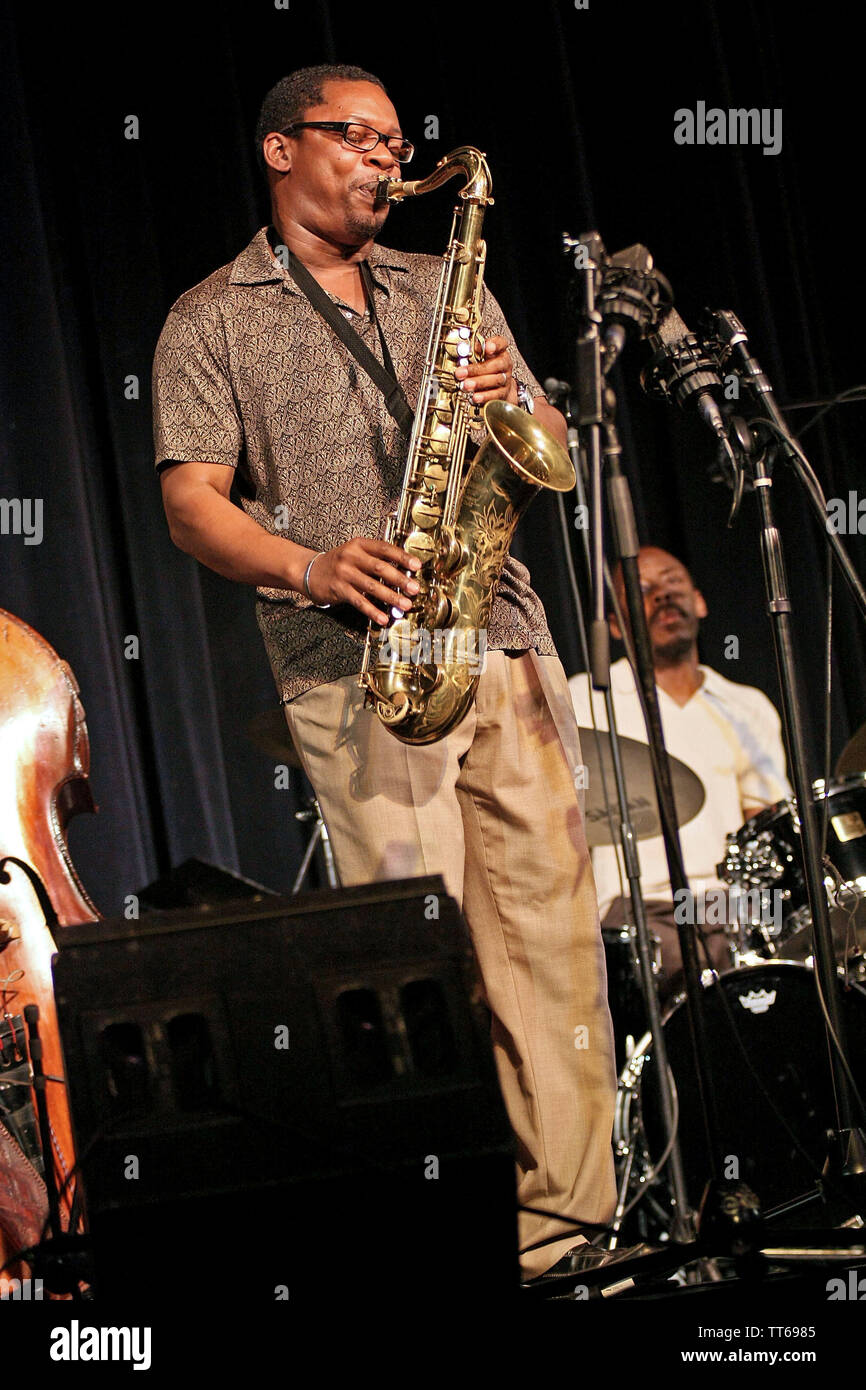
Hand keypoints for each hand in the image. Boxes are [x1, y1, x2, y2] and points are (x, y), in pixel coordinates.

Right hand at [305, 538, 421, 624]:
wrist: (310, 571)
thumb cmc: (339, 564)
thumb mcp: (356, 554)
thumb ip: (376, 560)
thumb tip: (403, 572)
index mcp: (359, 545)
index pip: (385, 548)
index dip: (402, 557)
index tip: (417, 565)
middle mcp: (351, 556)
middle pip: (380, 567)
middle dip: (400, 579)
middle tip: (414, 588)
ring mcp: (344, 572)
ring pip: (371, 585)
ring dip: (390, 596)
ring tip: (404, 604)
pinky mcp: (338, 588)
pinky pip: (359, 601)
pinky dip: (372, 611)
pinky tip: (383, 618)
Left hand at [454, 335, 518, 405]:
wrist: (497, 387)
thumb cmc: (486, 367)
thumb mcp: (479, 357)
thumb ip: (472, 353)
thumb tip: (461, 351)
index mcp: (499, 351)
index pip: (501, 343)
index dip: (495, 344)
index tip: (487, 347)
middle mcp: (504, 364)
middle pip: (496, 365)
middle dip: (477, 369)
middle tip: (460, 372)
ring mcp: (505, 379)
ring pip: (496, 380)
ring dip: (479, 383)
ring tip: (465, 385)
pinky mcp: (503, 393)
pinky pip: (495, 395)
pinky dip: (485, 396)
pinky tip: (475, 397)